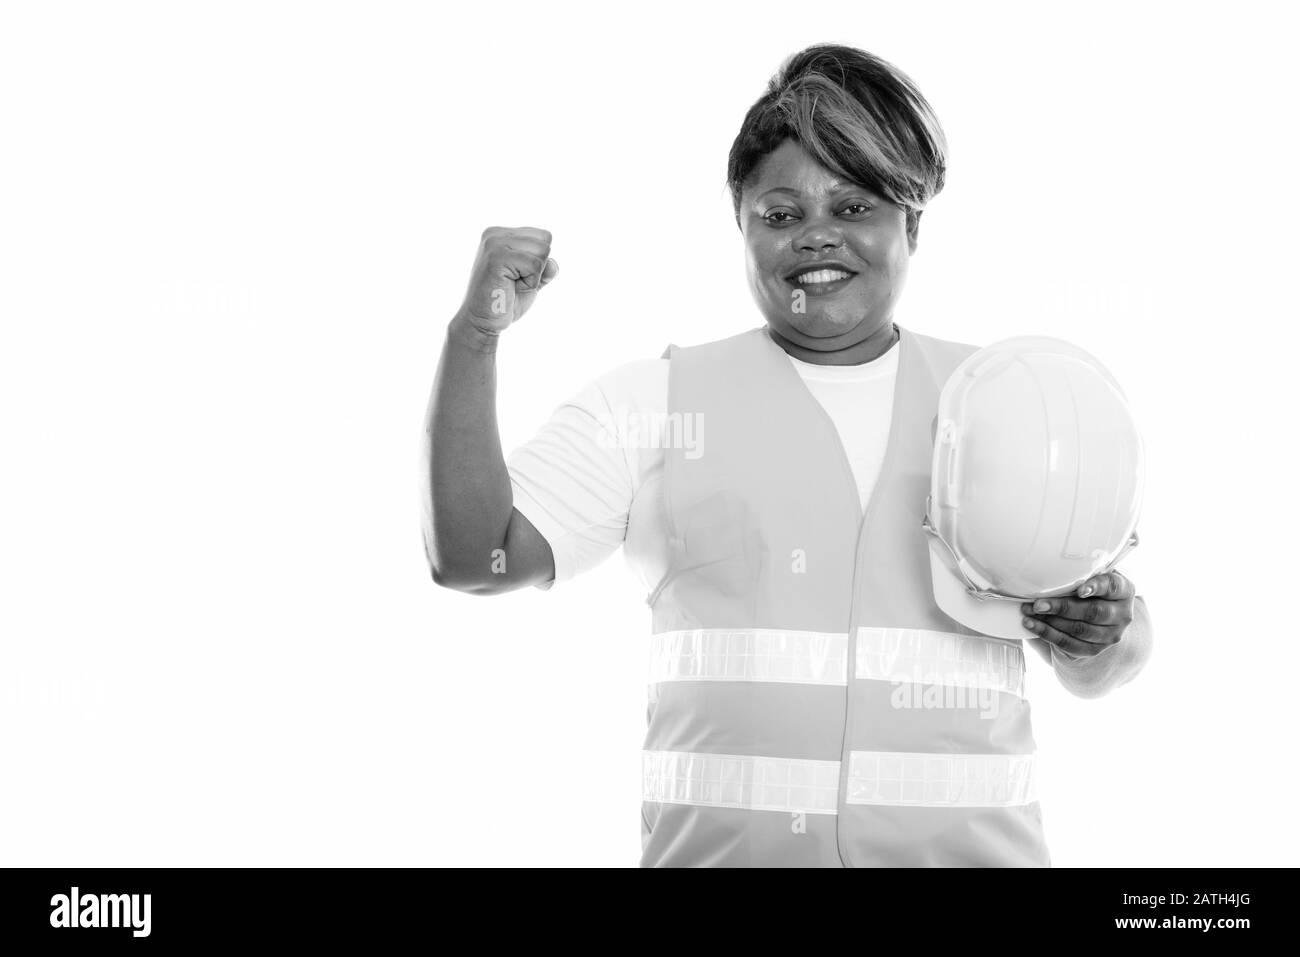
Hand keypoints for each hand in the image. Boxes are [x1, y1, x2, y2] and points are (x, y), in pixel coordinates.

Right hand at [456, 226, 557, 334]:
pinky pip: (535, 265)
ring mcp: (494, 243)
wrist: (481, 322)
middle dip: (538, 267)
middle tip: (514, 282)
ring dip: (533, 275)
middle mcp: (495, 234)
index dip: (539, 261)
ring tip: (511, 284)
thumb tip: (553, 263)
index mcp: (501, 234)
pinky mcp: (497, 257)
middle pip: (545, 240)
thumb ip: (545, 268)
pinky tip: (510, 288)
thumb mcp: (531, 281)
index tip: (517, 276)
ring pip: (542, 251)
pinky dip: (530, 282)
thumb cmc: (505, 302)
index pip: (543, 236)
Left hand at [1020, 570, 1135, 659]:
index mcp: (1123, 590)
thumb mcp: (1093, 576)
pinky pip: (1070, 644)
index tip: (1079, 590)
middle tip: (1038, 604)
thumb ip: (1081, 573)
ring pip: (1080, 630)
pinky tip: (1033, 625)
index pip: (1112, 586)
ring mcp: (1111, 635)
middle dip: (1062, 608)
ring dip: (1050, 621)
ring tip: (1029, 613)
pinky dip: (1048, 634)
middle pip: (1093, 612)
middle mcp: (1122, 614)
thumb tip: (1051, 570)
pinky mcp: (1096, 649)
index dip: (1096, 588)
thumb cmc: (1092, 589)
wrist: (1103, 615)